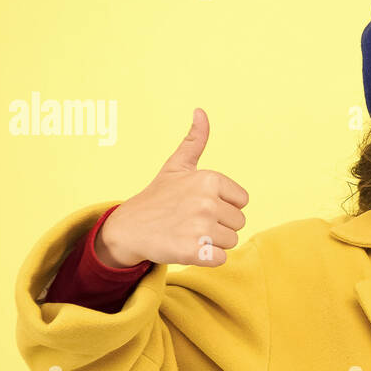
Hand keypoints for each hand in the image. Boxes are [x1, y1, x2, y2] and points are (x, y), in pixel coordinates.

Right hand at [95, 109, 250, 267]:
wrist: (128, 228)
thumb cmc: (158, 197)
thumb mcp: (176, 166)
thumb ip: (194, 141)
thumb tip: (201, 111)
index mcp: (209, 179)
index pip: (242, 201)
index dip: (224, 206)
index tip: (200, 205)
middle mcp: (207, 201)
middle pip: (239, 223)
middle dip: (220, 225)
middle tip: (192, 221)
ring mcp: (201, 227)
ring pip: (231, 241)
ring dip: (213, 242)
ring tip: (189, 233)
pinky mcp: (195, 252)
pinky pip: (221, 259)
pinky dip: (207, 259)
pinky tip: (188, 248)